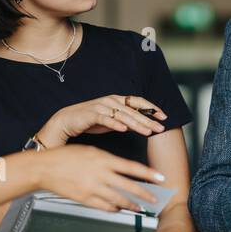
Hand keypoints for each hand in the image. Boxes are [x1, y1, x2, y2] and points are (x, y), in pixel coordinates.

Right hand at [38, 145, 162, 210]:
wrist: (44, 168)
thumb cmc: (66, 156)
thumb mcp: (90, 151)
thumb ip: (107, 161)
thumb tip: (123, 169)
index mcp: (103, 159)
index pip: (132, 167)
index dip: (148, 174)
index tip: (161, 178)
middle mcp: (100, 174)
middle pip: (129, 187)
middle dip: (145, 195)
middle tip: (155, 200)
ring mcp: (92, 188)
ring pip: (118, 200)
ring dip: (131, 205)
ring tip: (139, 208)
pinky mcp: (85, 199)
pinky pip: (104, 207)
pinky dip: (114, 209)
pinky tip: (119, 210)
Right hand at [39, 94, 166, 145]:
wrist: (66, 121)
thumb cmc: (89, 121)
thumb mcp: (111, 121)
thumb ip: (125, 121)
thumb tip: (141, 126)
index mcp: (116, 100)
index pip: (138, 102)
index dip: (152, 108)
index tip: (164, 117)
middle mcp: (110, 101)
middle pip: (134, 110)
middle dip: (149, 119)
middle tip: (161, 127)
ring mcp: (101, 106)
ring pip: (123, 115)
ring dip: (137, 123)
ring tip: (148, 132)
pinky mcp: (91, 114)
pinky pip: (106, 119)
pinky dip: (115, 124)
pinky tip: (124, 130)